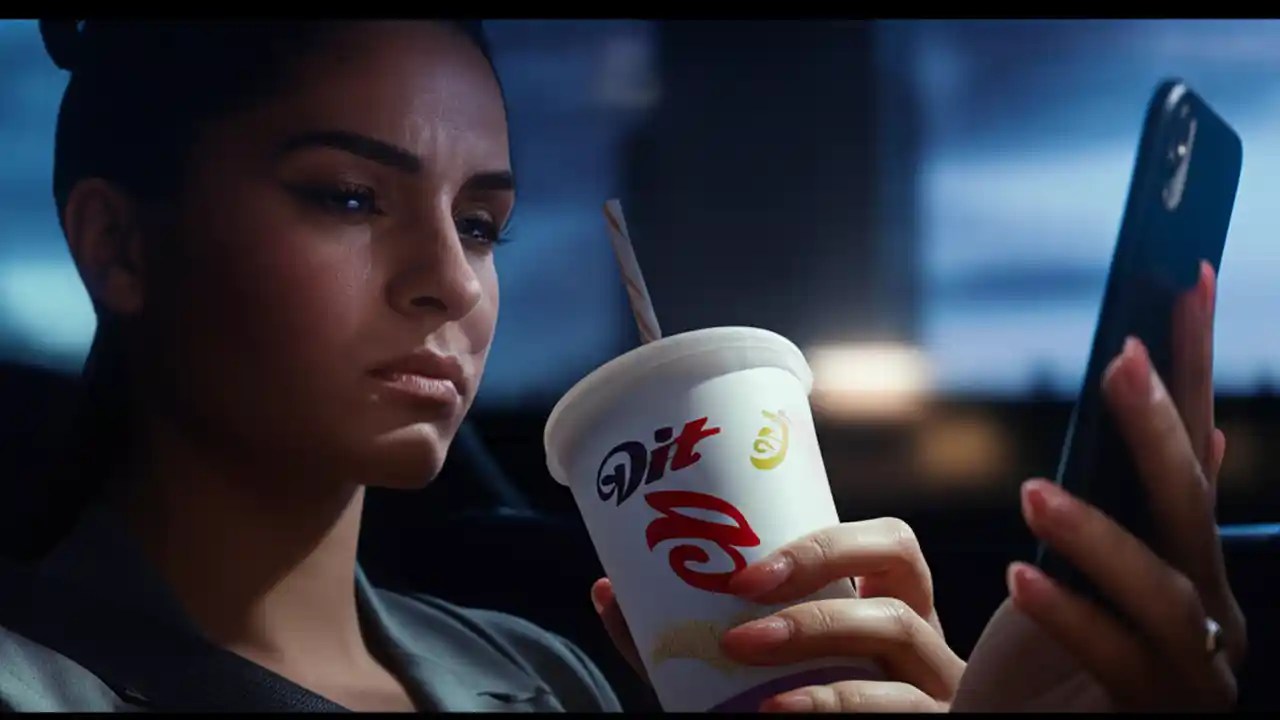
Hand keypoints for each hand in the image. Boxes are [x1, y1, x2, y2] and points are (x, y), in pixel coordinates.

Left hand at [592, 517, 965, 711]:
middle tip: (741, 598)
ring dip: (815, 631)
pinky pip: (898, 705)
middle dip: (820, 576)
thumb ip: (681, 637)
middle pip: (901, 572)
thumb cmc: (780, 706)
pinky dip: (831, 702)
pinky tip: (776, 711)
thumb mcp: (737, 668)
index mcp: (885, 605)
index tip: (744, 570)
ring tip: (741, 648)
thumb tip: (607, 589)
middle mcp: (923, 640)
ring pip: (902, 633)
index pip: (888, 543)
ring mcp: (937, 688)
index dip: (825, 545)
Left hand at [954, 261, 1245, 711]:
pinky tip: (1022, 578)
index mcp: (1190, 566)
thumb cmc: (1055, 671)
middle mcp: (1206, 613)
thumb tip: (1202, 427)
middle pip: (1186, 508)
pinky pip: (1112, 658)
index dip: (1195, 369)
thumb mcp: (1092, 579)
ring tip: (1033, 493)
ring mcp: (1189, 669)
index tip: (1190, 282)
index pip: (1197, 452)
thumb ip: (1139, 509)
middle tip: (1121, 360)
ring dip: (1099, 535)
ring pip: (1160, 590)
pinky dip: (1070, 615)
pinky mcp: (1149, 714)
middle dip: (1159, 429)